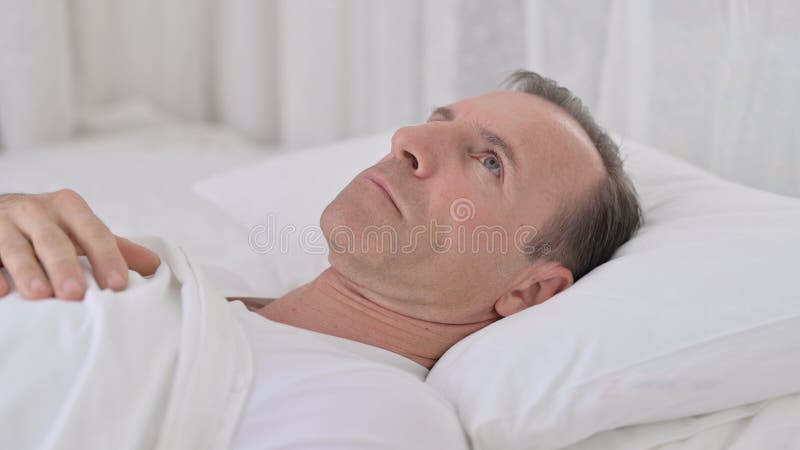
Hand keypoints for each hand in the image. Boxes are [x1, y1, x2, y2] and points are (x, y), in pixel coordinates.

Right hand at [0, 189, 160, 299]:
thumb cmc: (49, 227)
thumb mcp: (80, 230)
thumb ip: (115, 247)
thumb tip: (155, 265)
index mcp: (68, 207)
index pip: (93, 232)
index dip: (107, 257)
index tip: (118, 285)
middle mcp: (35, 210)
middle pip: (52, 240)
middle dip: (64, 266)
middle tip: (75, 294)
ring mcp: (3, 223)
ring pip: (14, 247)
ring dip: (26, 270)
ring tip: (39, 294)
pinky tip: (0, 292)